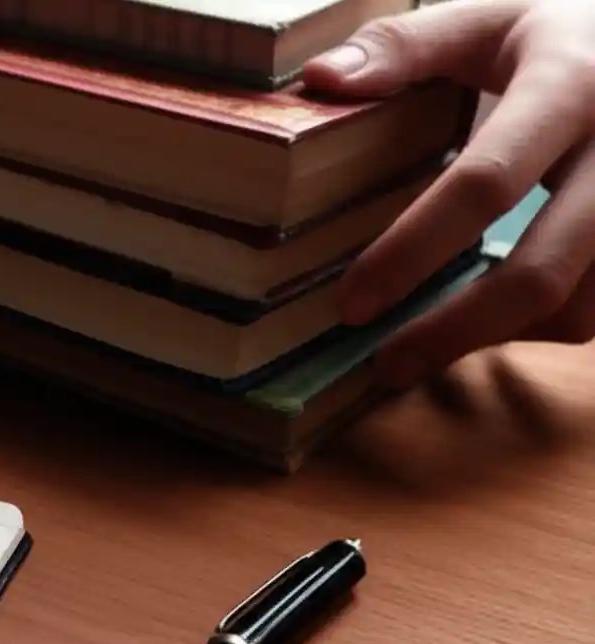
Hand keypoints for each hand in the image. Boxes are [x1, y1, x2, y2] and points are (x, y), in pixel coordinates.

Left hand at [303, 0, 594, 386]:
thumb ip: (402, 47)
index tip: (353, 303)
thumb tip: (319, 81)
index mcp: (567, 85)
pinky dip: (533, 328)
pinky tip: (478, 325)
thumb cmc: (554, 33)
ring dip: (494, 339)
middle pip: (540, 272)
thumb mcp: (485, 18)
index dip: (413, 250)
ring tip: (419, 353)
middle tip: (384, 364)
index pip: (485, 184)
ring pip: (576, 307)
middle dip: (455, 330)